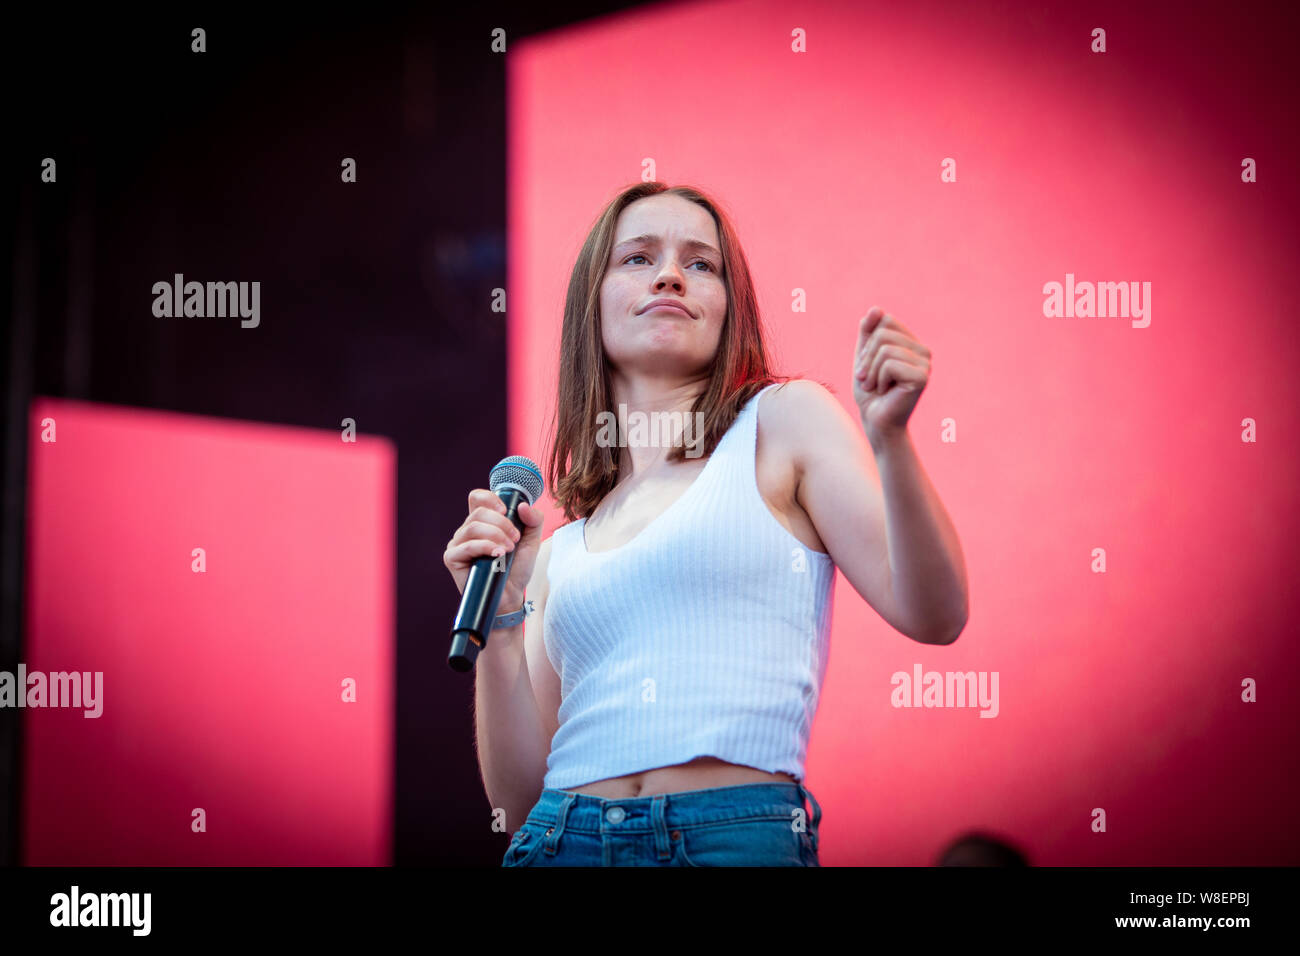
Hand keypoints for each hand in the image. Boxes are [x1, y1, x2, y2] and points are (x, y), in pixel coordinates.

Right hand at [443, 491, 544, 612]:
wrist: (511, 596)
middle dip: (502, 524)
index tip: (506, 510)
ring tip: (508, 550)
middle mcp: (467, 531)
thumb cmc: (517, 569)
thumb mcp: (531, 541)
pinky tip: (498, 555)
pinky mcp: (452, 558)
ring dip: (496, 536)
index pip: (477, 498)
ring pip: (474, 527)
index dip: (490, 498)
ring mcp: (458, 544)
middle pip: (479, 512)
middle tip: (515, 539)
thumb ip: (534, 520)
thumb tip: (523, 505)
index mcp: (482, 522)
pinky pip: (467, 545)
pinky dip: (485, 547)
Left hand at [852, 306, 930, 447]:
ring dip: (871, 371)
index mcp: (912, 344)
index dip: (868, 342)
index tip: (866, 365)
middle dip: (867, 358)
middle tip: (868, 379)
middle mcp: (923, 351)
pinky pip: (889, 363)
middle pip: (883, 333)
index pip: (886, 321)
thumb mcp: (863, 357)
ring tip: (875, 387)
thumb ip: (868, 332)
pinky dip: (879, 379)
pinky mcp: (922, 377)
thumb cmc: (870, 393)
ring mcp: (925, 364)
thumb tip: (876, 309)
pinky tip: (885, 392)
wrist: (876, 423)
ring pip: (885, 349)